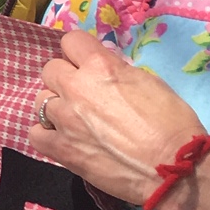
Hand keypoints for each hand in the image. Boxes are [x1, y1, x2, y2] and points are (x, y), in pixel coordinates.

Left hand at [34, 31, 207, 206]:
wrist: (174, 168)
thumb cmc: (172, 123)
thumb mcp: (150, 82)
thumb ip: (119, 72)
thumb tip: (105, 72)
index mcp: (100, 66)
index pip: (71, 41)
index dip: (80, 52)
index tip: (87, 64)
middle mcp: (76, 87)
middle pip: (51, 69)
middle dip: (65, 78)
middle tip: (83, 94)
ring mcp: (65, 119)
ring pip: (41, 101)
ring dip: (56, 106)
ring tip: (74, 120)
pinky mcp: (61, 148)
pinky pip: (36, 134)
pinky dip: (46, 134)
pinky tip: (63, 138)